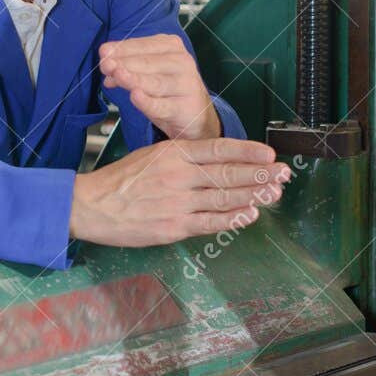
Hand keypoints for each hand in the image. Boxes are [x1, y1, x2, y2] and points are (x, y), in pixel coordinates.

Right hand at [70, 137, 289, 246]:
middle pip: (228, 174)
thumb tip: (216, 159)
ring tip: (274, 194)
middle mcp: (179, 176)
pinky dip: (232, 219)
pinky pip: (210, 223)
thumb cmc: (122, 180)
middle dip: (260, 175)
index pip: (219, 149)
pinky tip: (249, 215)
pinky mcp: (173, 227)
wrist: (91, 206)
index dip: (248, 152)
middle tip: (284, 174)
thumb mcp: (152, 155)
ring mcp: (178, 203)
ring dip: (253, 196)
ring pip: (224, 198)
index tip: (269, 154)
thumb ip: (183, 157)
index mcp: (173, 153)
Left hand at [98, 35, 219, 140]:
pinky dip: (148, 102)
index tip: (103, 53)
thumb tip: (107, 67)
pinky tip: (135, 96)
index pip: (142, 45)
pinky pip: (162, 106)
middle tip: (105, 66)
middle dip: (123, 64)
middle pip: (146, 62)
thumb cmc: (167, 91)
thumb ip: (128, 67)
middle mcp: (182, 62)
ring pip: (155, 82)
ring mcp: (186, 85)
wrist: (195, 118)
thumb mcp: (148, 74)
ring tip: (116, 75)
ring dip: (134, 79)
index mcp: (171, 46)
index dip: (121, 49)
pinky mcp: (186, 108)